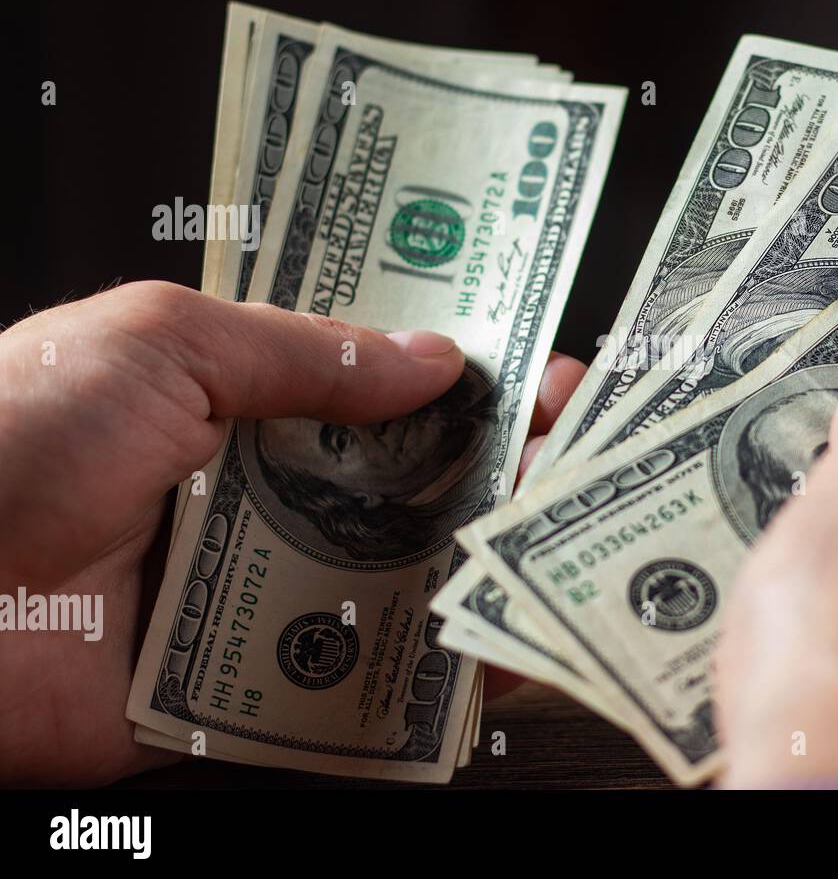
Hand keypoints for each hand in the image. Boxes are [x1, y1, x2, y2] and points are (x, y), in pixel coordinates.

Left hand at [0, 281, 583, 784]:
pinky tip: (501, 654)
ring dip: (487, 567)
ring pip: (402, 582)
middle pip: (412, 483)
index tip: (544, 368)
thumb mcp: (163, 343)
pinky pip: (355, 685)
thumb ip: (305, 350)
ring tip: (575, 544)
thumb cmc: (10, 437)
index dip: (469, 375)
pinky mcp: (249, 687)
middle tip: (587, 453)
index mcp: (242, 404)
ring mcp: (262, 593)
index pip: (382, 382)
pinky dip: (430, 680)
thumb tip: (434, 358)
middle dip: (505, 468)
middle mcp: (264, 496)